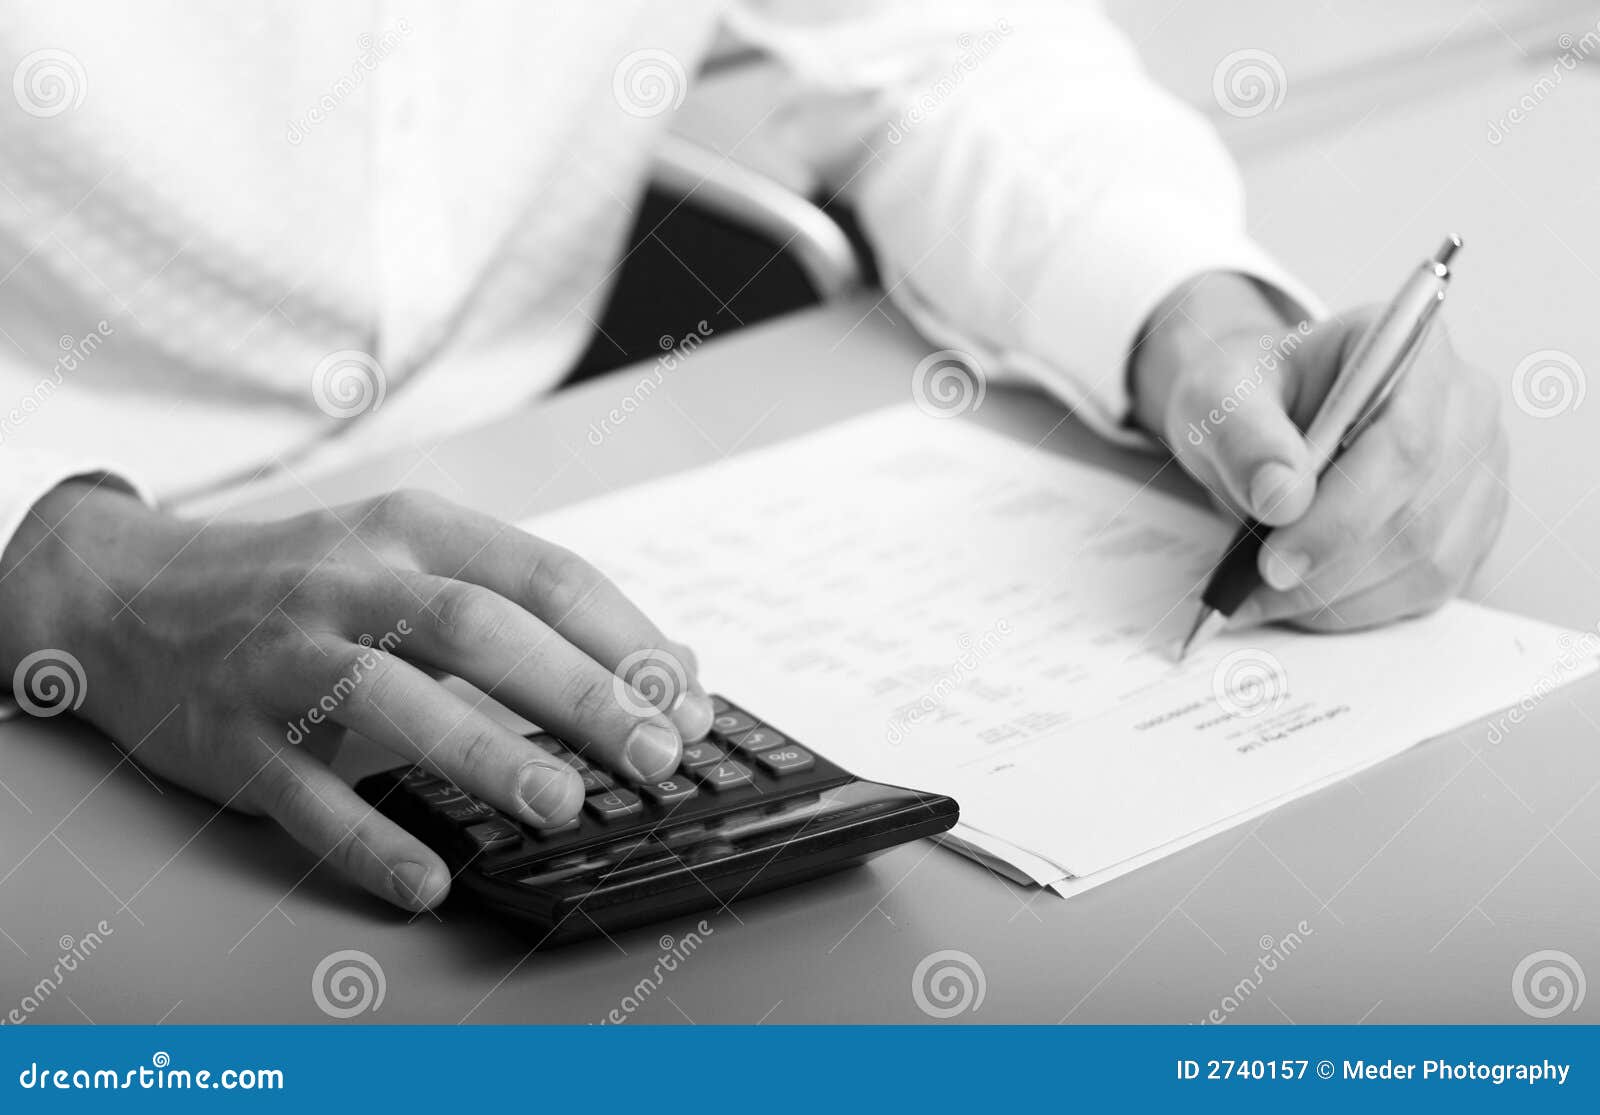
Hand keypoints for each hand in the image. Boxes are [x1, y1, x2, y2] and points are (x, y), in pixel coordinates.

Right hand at [0, 484, 712, 910]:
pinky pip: (304, 797)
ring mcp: (282, 659)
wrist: (129, 595)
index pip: (544, 576)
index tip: (687, 704)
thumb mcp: (408, 556)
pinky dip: (370, 842)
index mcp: (411, 531)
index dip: (626, 642)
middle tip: (653, 756)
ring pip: (391, 698)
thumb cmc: (302, 583)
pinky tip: (429, 879)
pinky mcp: (231, 740)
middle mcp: (348, 582)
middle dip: (578, 693)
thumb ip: (526, 604)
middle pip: (477, 629)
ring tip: (562, 802)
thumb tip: (668, 666)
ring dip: (484, 752)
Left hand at [1131, 272, 1508, 630]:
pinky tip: (1302, 602)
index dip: (1343, 516)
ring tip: (1264, 598)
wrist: (1260, 414)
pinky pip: (1428, 588)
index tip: (1273, 562)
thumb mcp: (1220, 396)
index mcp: (1414, 351)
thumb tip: (1282, 499)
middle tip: (1254, 591)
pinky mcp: (1468, 526)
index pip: (1406, 444)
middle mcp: (1466, 408)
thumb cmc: (1248, 394)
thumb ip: (1244, 437)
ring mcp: (1477, 471)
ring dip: (1341, 598)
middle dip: (1331, 568)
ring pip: (1429, 563)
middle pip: (1421, 515)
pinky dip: (1359, 608)